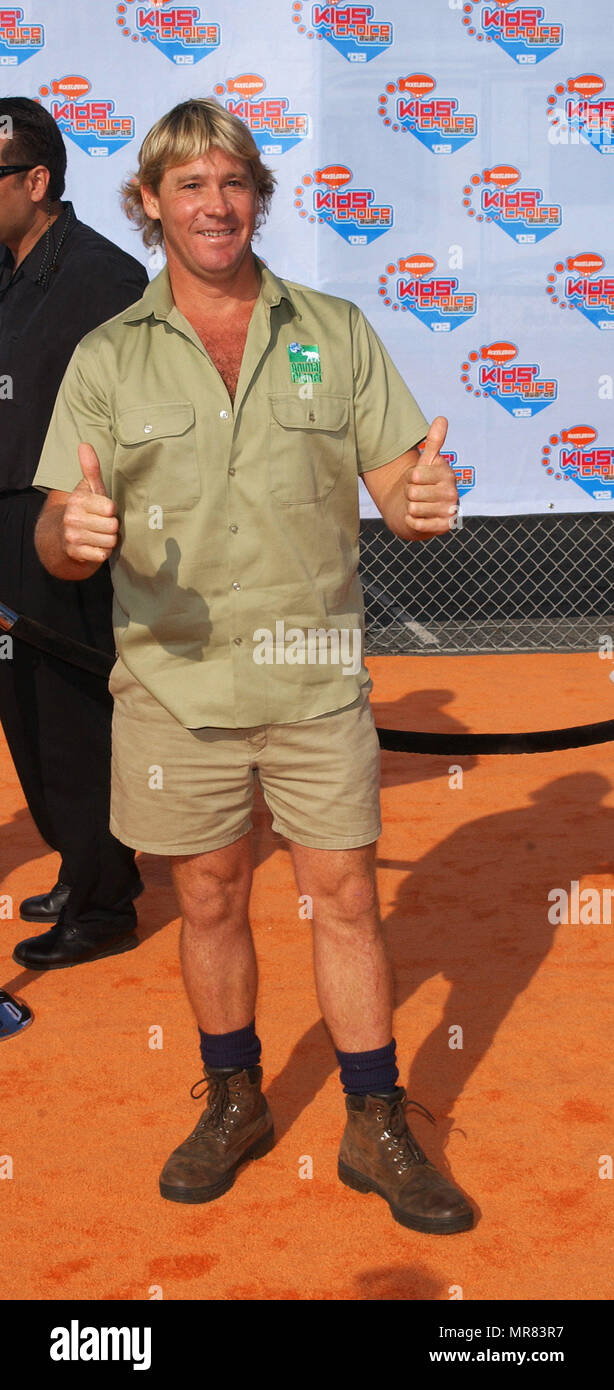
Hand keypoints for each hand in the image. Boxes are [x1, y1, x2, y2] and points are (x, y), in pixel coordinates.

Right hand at [62, 444, 118, 563]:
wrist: (60, 538)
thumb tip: (85, 444)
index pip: (111, 508)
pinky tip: (94, 546)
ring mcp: (72, 536)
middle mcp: (72, 517)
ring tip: (98, 535)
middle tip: (101, 525)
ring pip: (109, 541)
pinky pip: (102, 554)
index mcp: (77, 500)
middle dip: (111, 527)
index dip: (110, 511)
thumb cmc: (84, 510)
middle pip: (112, 525)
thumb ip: (90, 468)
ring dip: (107, 540)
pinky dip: (102, 552)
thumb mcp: (88, 489)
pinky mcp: (75, 552)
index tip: (102, 511)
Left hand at [404, 416, 459, 534]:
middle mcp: (452, 492)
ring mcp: (448, 511)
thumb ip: (434, 441)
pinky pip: (415, 523)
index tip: (417, 479)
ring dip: (410, 508)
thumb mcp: (427, 461)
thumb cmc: (423, 483)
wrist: (421, 509)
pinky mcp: (443, 528)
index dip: (410, 478)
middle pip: (412, 492)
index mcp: (448, 474)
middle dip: (409, 493)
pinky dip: (411, 521)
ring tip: (419, 505)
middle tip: (417, 494)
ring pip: (413, 508)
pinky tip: (418, 518)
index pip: (415, 475)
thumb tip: (441, 418)